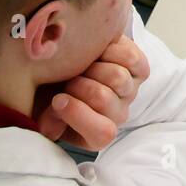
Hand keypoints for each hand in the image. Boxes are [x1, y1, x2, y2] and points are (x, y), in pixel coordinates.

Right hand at [35, 35, 151, 150]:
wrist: (70, 66)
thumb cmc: (54, 93)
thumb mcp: (44, 112)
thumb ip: (47, 120)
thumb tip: (50, 119)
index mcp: (97, 134)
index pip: (102, 133)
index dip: (77, 114)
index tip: (58, 100)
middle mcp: (118, 115)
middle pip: (103, 98)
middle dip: (78, 85)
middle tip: (68, 80)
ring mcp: (131, 91)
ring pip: (117, 77)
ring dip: (94, 67)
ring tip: (83, 66)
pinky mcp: (140, 69)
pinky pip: (132, 59)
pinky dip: (112, 51)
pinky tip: (99, 54)